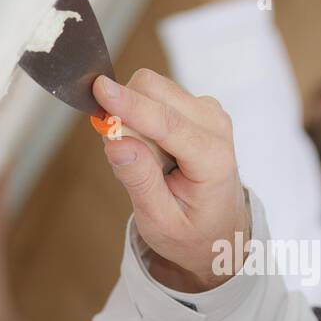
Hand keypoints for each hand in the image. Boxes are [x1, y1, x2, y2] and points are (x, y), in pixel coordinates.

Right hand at [92, 69, 248, 292]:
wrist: (221, 230)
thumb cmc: (193, 231)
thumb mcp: (162, 222)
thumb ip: (140, 181)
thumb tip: (115, 142)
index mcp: (213, 159)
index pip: (166, 123)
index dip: (130, 105)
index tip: (99, 89)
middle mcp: (215, 125)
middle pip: (154, 90)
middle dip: (125, 114)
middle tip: (125, 157)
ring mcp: (208, 111)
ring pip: (151, 89)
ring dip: (133, 119)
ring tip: (147, 161)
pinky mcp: (196, 106)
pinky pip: (153, 96)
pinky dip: (141, 118)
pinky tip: (153, 151)